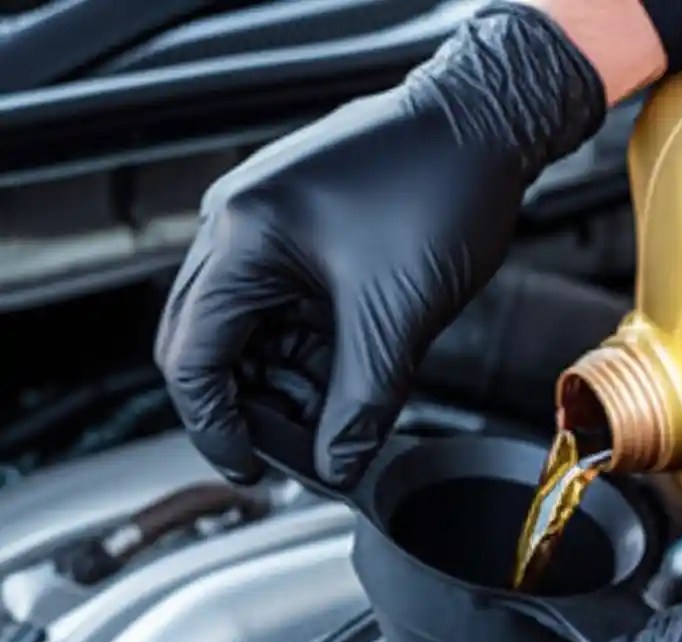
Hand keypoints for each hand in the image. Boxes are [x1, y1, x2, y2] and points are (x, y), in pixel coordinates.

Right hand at [154, 3, 604, 485]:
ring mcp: (267, 226)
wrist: (487, 127)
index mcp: (242, 239)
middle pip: (210, 344)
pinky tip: (349, 376)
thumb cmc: (442, 191)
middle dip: (252, 405)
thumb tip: (338, 468)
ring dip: (286, 380)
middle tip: (304, 451)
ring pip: (250, 330)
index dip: (216, 427)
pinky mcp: (301, 230)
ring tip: (339, 415)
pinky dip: (310, 348)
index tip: (254, 471)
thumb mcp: (398, 316)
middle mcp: (237, 227)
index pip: (191, 357)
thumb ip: (362, 403)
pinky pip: (284, 305)